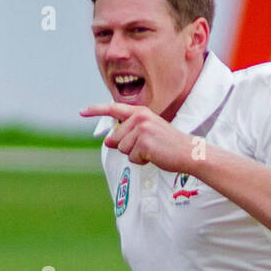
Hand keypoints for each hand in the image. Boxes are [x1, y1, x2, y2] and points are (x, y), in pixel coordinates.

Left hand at [80, 102, 195, 172]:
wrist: (188, 153)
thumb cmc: (169, 145)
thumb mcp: (147, 134)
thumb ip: (127, 135)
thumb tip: (108, 141)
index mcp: (140, 112)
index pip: (113, 108)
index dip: (96, 110)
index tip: (82, 112)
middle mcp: (139, 117)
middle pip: (117, 138)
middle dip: (128, 147)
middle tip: (148, 147)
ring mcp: (141, 129)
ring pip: (123, 149)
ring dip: (136, 155)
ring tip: (153, 151)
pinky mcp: (144, 142)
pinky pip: (132, 158)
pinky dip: (142, 161)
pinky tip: (154, 156)